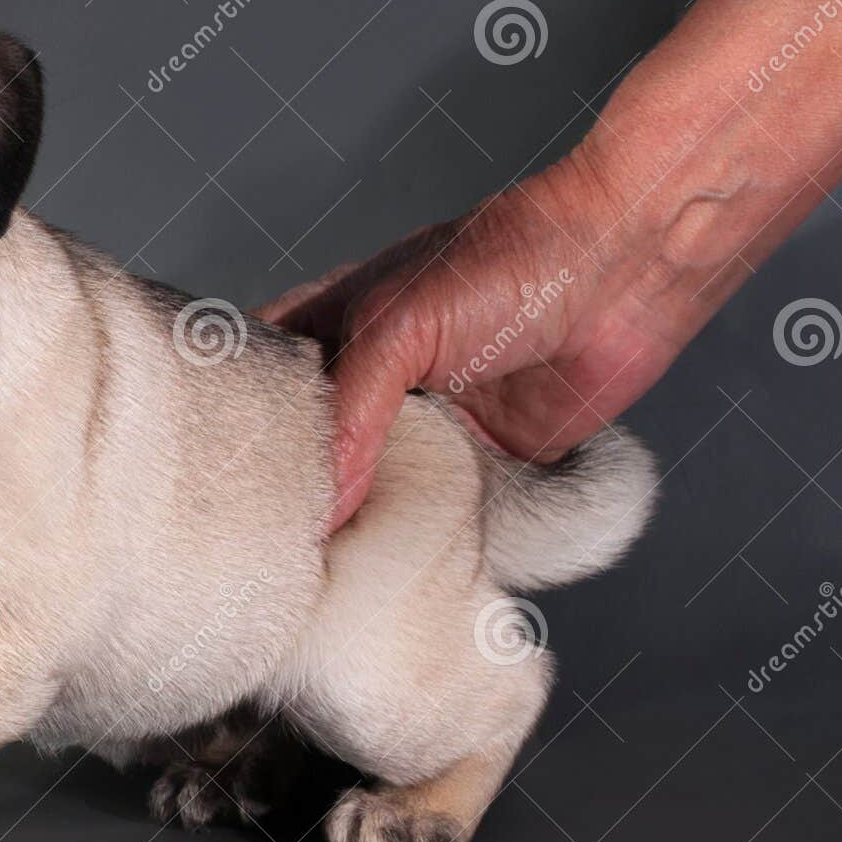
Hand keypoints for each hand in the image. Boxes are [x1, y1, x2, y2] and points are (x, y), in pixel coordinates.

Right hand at [259, 150, 741, 529]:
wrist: (626, 273)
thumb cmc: (509, 263)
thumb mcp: (399, 326)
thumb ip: (351, 413)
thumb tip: (322, 506)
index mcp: (331, 330)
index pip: (262, 394)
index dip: (239, 438)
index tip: (214, 492)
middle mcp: (370, 384)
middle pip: (311, 454)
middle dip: (292, 497)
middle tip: (261, 551)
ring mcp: (421, 427)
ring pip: (368, 491)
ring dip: (352, 527)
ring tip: (314, 578)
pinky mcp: (475, 465)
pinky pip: (433, 512)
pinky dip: (416, 539)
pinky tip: (387, 571)